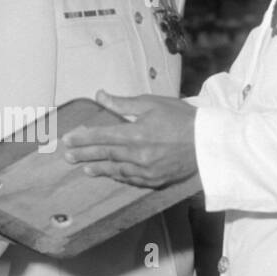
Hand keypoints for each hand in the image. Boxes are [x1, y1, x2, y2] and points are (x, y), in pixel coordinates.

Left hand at [62, 91, 198, 187]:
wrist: (209, 142)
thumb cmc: (182, 118)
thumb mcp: (152, 103)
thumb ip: (123, 103)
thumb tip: (100, 95)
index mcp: (136, 134)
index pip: (101, 136)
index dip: (82, 138)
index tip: (68, 140)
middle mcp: (138, 155)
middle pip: (105, 154)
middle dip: (84, 155)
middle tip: (68, 157)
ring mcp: (147, 170)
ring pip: (116, 170)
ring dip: (99, 169)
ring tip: (85, 169)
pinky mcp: (156, 180)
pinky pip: (132, 179)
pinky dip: (119, 176)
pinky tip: (111, 173)